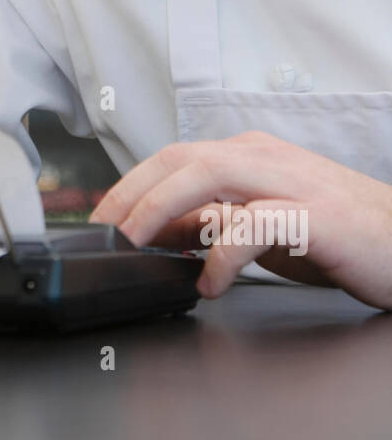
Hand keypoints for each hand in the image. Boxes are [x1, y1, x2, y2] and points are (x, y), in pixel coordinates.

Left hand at [89, 131, 391, 309]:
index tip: (100, 219)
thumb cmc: (339, 236)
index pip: (174, 158)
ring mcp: (290, 182)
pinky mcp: (315, 216)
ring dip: (163, 208)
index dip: (130, 186)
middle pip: (181, 159)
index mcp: (250, 156)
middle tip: (105, 231)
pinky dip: (223, 253)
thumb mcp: (262, 228)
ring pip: (209, 173)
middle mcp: (265, 158)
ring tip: (138, 243)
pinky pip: (255, 225)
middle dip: (133, 193)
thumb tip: (161, 233)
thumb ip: (215, 224)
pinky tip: (210, 283)